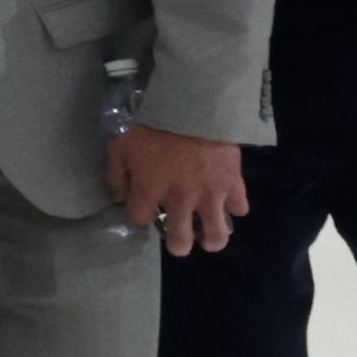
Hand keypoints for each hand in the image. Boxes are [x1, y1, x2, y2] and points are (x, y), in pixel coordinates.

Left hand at [106, 123, 248, 252]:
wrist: (193, 110)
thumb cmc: (152, 129)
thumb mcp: (120, 148)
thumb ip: (116, 176)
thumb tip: (120, 197)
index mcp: (149, 192)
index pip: (140, 219)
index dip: (141, 216)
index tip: (145, 209)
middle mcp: (179, 202)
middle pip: (180, 242)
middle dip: (178, 246)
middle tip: (180, 241)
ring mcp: (209, 196)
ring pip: (216, 235)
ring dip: (212, 240)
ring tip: (208, 237)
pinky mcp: (233, 186)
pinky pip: (240, 208)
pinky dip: (235, 208)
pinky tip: (228, 203)